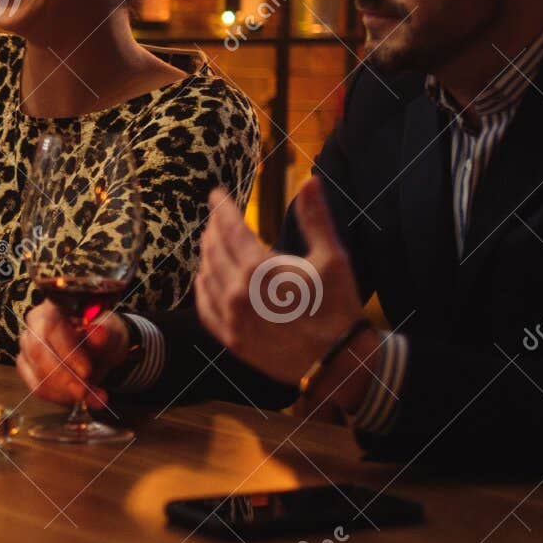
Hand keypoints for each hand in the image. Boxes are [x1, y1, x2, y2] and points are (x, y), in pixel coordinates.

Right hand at [15, 301, 127, 408]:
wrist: (97, 350)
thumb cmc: (101, 337)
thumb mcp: (109, 334)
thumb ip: (104, 335)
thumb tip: (99, 331)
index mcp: (54, 307)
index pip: (51, 328)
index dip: (67, 352)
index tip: (87, 371)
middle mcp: (34, 323)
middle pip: (38, 352)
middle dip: (64, 377)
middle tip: (86, 392)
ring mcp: (26, 345)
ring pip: (37, 374)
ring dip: (67, 392)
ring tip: (93, 395)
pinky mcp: (25, 366)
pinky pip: (37, 387)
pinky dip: (60, 397)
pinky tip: (79, 397)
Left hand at [194, 177, 362, 385]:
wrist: (339, 362)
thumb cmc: (338, 308)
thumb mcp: (333, 258)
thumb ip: (315, 218)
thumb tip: (310, 180)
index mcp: (259, 268)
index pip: (229, 228)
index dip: (221, 207)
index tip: (215, 194)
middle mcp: (236, 291)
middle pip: (214, 249)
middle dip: (214, 229)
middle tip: (217, 217)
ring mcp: (231, 318)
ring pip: (206, 276)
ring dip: (208, 255)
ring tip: (213, 242)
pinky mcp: (231, 339)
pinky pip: (205, 307)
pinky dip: (202, 288)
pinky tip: (205, 278)